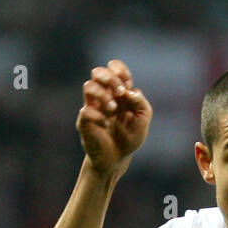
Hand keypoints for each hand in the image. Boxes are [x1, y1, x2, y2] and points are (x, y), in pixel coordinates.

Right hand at [76, 59, 151, 175]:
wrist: (117, 159)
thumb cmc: (129, 137)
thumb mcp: (142, 119)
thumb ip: (140, 103)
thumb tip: (130, 92)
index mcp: (117, 91)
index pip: (113, 68)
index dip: (119, 70)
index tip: (127, 84)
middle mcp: (102, 95)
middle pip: (98, 72)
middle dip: (110, 78)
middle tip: (120, 93)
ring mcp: (92, 107)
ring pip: (88, 86)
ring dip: (103, 95)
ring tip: (113, 109)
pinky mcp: (84, 121)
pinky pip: (85, 111)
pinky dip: (98, 116)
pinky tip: (106, 125)